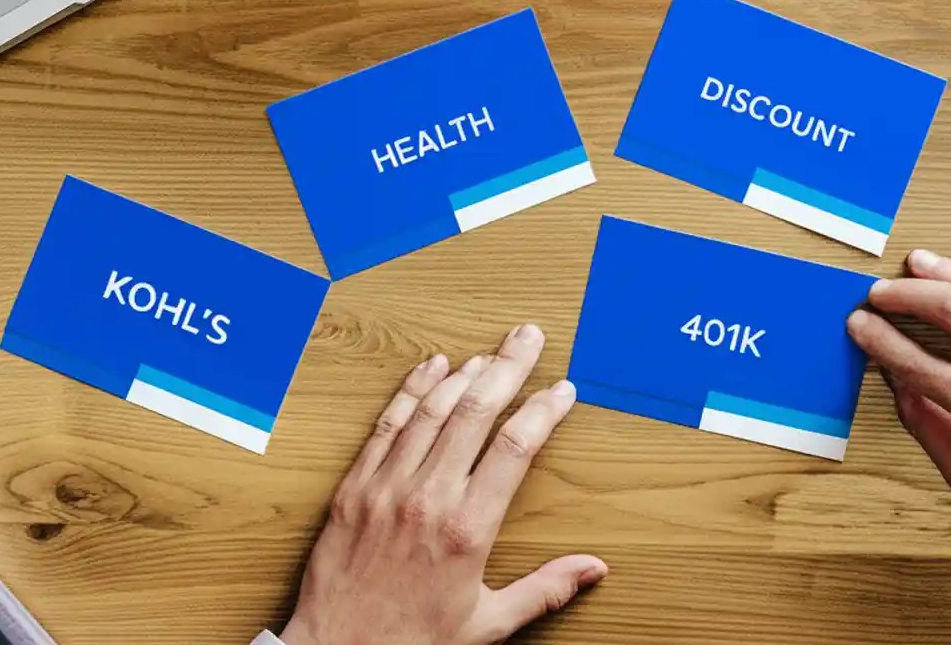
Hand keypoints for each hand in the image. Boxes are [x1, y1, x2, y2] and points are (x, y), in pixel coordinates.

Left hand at [280, 324, 605, 644]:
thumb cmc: (412, 643)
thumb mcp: (488, 624)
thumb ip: (544, 589)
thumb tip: (595, 568)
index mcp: (467, 529)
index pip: (515, 448)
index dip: (542, 411)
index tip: (562, 390)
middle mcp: (428, 497)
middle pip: (476, 413)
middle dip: (508, 368)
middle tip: (529, 337)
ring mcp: (387, 487)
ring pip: (432, 411)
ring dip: (464, 374)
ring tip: (491, 351)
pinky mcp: (355, 487)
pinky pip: (386, 426)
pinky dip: (411, 391)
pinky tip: (431, 368)